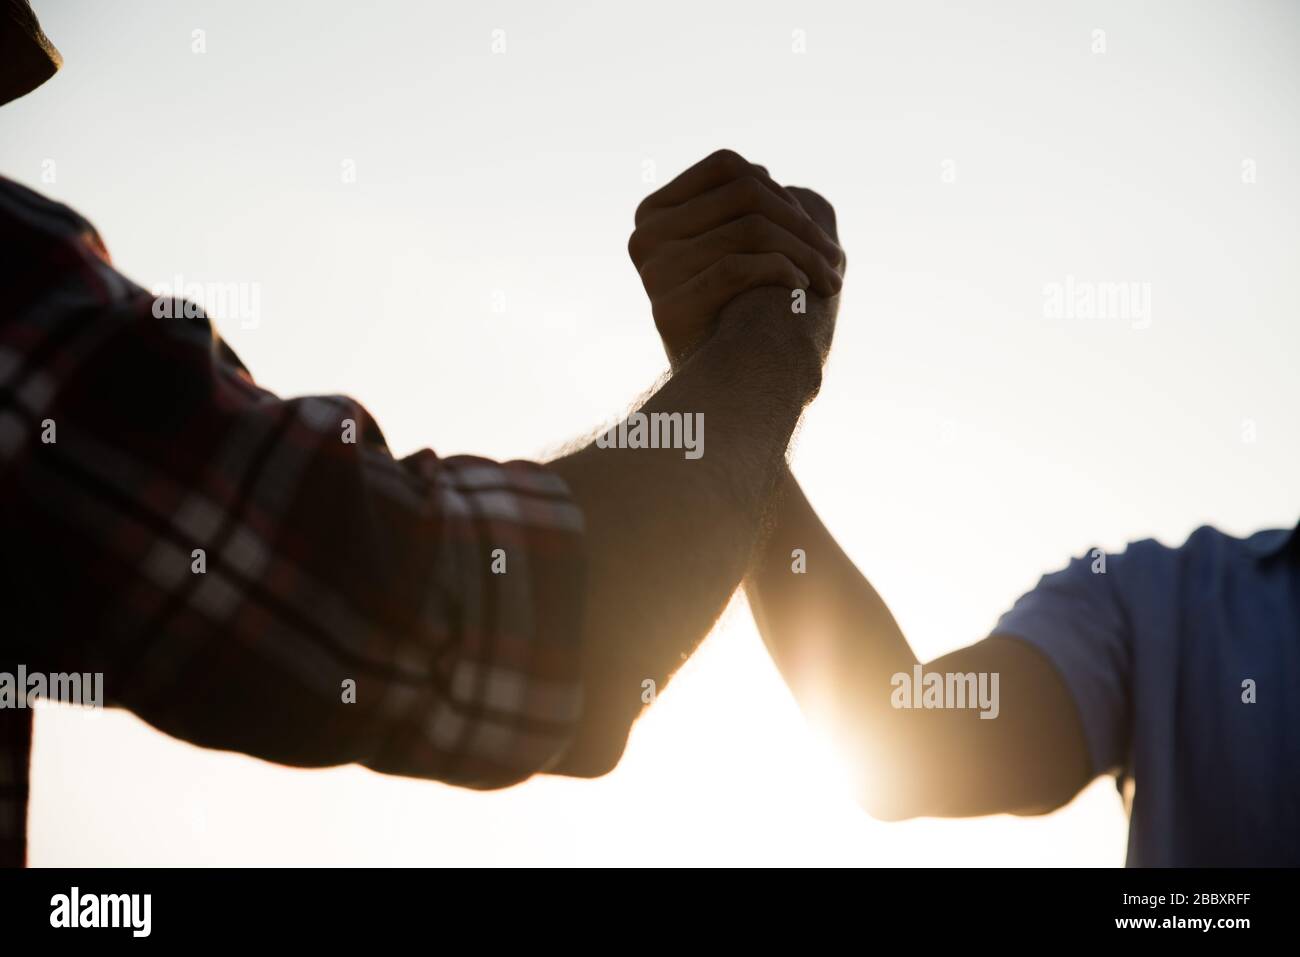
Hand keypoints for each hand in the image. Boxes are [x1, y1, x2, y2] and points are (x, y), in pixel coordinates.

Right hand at [628, 149, 844, 369]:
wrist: (729, 392)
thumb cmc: (746, 317)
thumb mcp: (737, 249)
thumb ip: (741, 208)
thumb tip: (765, 174)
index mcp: (654, 213)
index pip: (726, 167)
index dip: (778, 190)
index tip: (811, 230)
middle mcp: (644, 237)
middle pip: (744, 192)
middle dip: (801, 224)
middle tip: (833, 260)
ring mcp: (651, 273)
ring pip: (750, 227)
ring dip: (805, 252)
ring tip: (829, 280)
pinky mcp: (667, 309)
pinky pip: (739, 267)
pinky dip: (782, 272)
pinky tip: (802, 290)